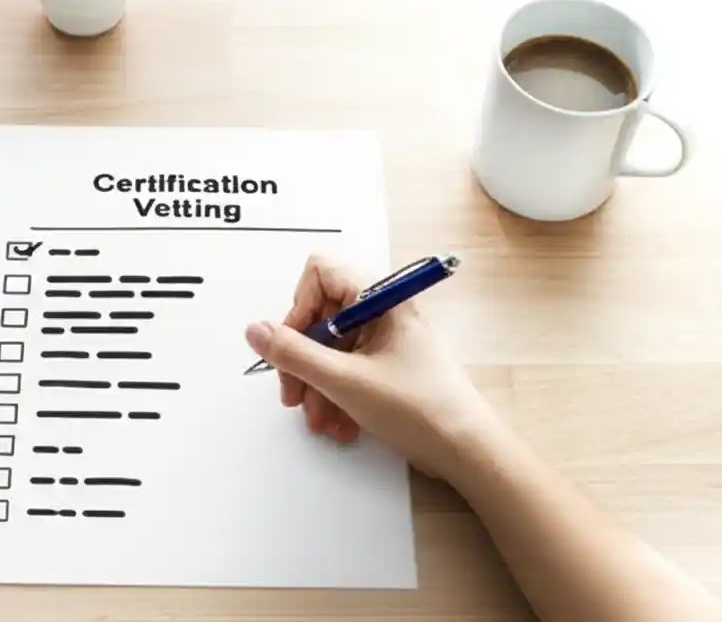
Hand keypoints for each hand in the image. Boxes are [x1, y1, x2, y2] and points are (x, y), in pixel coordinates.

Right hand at [244, 256, 493, 476]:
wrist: (465, 448)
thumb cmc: (419, 408)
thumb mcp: (345, 381)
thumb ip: (294, 354)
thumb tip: (256, 331)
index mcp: (382, 296)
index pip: (321, 273)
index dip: (298, 308)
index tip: (292, 345)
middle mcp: (384, 310)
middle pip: (321, 317)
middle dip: (303, 360)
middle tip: (294, 395)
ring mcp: (387, 338)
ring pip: (331, 349)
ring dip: (318, 386)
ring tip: (320, 421)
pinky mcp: (388, 365)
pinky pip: (348, 369)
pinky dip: (336, 395)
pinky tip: (340, 424)